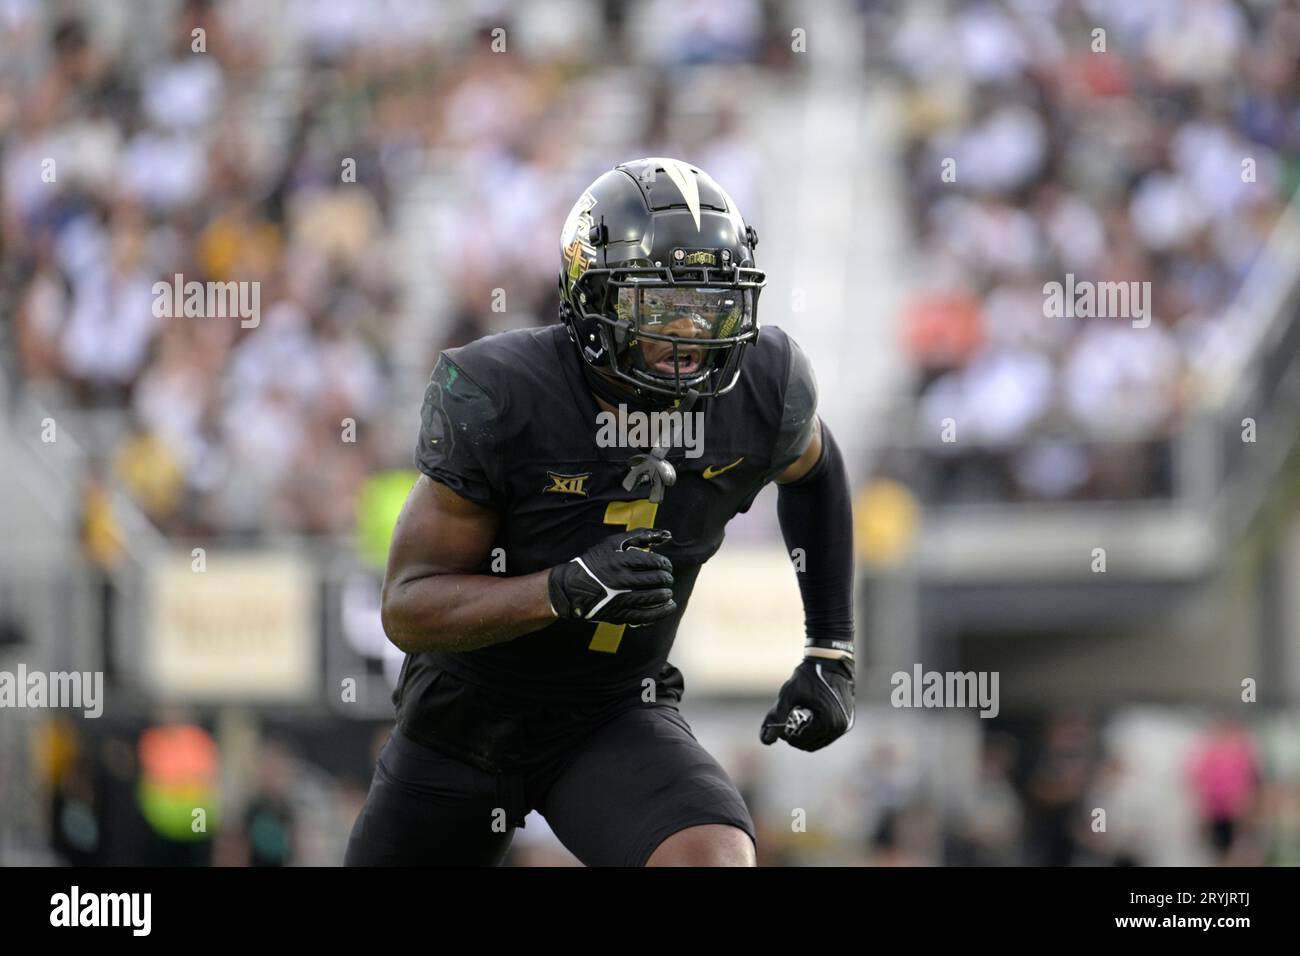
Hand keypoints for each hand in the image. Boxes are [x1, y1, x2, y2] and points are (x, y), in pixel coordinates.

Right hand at [548, 529, 675, 625]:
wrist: (571, 588)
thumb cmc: (594, 562)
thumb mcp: (613, 543)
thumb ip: (640, 536)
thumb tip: (666, 535)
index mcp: (621, 561)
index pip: (655, 562)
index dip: (665, 564)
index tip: (665, 566)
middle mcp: (622, 580)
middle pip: (658, 579)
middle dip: (667, 578)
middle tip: (666, 578)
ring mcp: (621, 599)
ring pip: (655, 597)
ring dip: (666, 593)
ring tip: (666, 591)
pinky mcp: (620, 615)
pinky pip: (648, 615)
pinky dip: (662, 611)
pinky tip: (668, 606)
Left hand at [760, 658, 853, 751]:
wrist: (830, 661)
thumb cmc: (808, 676)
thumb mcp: (788, 695)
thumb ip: (775, 717)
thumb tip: (765, 740)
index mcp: (827, 722)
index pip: (800, 742)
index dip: (785, 735)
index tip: (779, 722)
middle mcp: (840, 727)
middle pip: (809, 746)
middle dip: (795, 736)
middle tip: (787, 721)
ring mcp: (845, 725)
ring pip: (818, 742)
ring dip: (805, 734)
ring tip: (796, 717)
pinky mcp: (847, 721)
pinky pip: (827, 735)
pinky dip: (814, 730)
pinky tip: (807, 715)